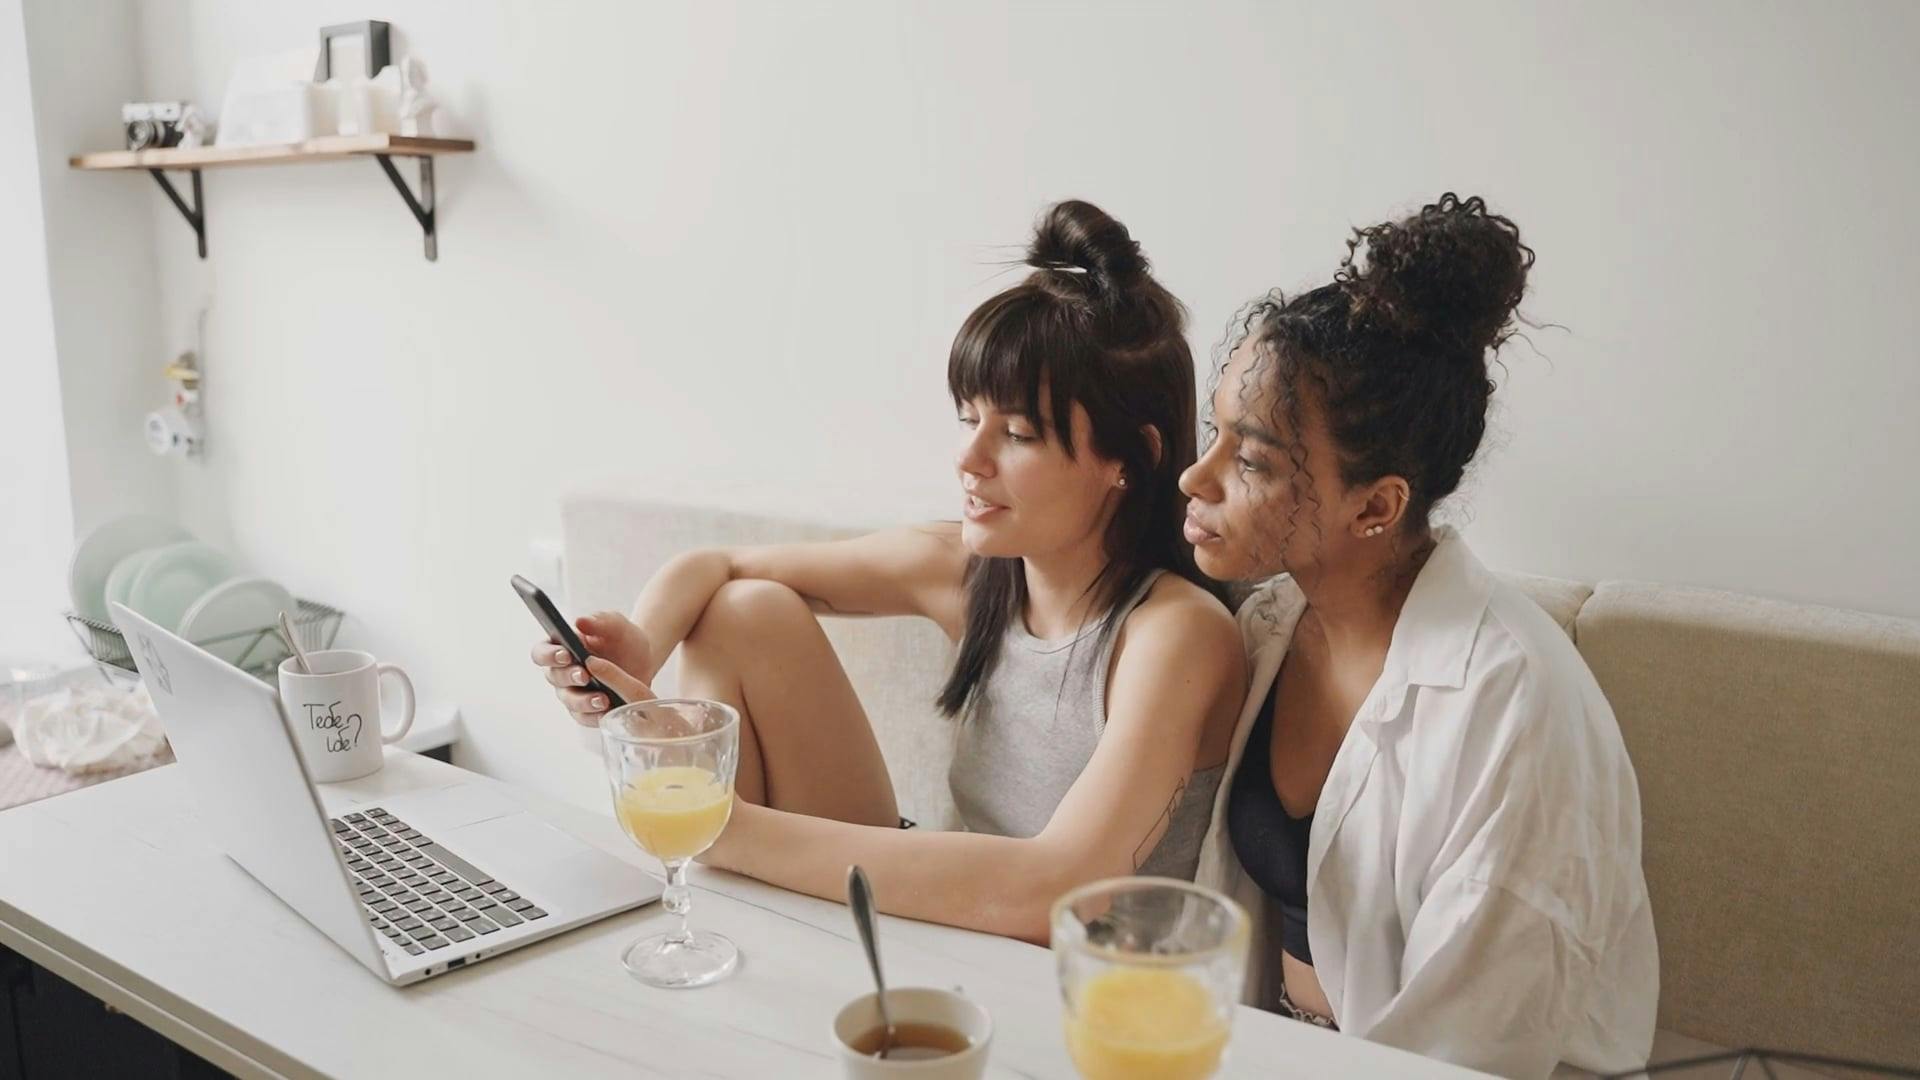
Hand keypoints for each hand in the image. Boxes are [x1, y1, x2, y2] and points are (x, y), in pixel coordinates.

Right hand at [529, 611, 656, 725]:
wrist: (642, 660)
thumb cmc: (622, 639)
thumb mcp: (616, 625)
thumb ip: (599, 621)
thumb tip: (580, 621)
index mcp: (560, 647)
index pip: (542, 652)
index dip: (549, 655)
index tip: (565, 654)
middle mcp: (562, 672)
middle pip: (554, 677)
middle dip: (568, 677)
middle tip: (584, 676)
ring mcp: (573, 693)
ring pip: (569, 701)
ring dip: (583, 701)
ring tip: (602, 698)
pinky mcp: (587, 711)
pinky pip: (585, 718)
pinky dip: (596, 717)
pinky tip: (608, 712)